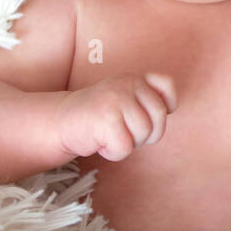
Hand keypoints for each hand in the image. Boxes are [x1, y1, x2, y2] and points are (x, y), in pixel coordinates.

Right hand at [56, 72, 176, 161]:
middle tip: (125, 133)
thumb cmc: (99, 116)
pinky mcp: (106, 119)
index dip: (166, 106)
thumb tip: (169, 110)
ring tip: (110, 135)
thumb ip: (146, 100)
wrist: (62, 121)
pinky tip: (100, 142)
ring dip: (128, 144)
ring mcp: (117, 99)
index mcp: (134, 78)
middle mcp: (127, 83)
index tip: (148, 116)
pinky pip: (125, 147)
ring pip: (143, 134)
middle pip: (159, 117)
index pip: (167, 84)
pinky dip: (113, 152)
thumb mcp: (124, 98)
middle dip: (146, 134)